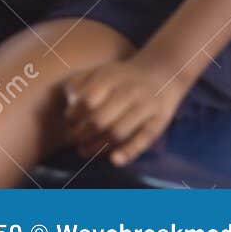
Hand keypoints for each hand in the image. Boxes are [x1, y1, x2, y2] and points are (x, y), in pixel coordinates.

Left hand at [63, 54, 189, 165]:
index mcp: (111, 78)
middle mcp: (129, 92)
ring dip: (98, 147)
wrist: (162, 73)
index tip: (68, 120)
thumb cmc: (123, 77)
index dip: (74, 113)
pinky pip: (141, 140)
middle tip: (72, 139)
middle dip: (82, 133)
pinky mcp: (158, 123)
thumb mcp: (101, 70)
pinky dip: (127, 152)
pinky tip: (114, 161)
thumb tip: (69, 101)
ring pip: (118, 133)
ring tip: (83, 151)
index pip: (87, 100)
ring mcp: (145, 108)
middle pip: (100, 119)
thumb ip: (80, 82)